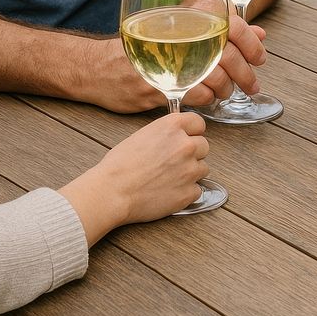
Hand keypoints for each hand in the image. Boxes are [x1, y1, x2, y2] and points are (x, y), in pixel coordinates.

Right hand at [59, 112, 209, 243]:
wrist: (112, 191)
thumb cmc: (120, 165)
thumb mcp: (143, 135)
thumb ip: (166, 133)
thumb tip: (178, 136)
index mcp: (173, 127)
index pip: (199, 123)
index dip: (192, 132)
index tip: (188, 138)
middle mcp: (185, 145)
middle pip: (203, 145)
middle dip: (192, 153)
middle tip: (174, 162)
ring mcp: (190, 169)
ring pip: (203, 168)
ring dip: (191, 172)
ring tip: (169, 177)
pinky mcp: (189, 192)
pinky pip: (197, 189)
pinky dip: (186, 191)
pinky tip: (169, 191)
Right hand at [73, 16, 265, 111]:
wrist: (96, 68)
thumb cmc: (141, 49)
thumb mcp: (179, 32)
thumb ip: (221, 30)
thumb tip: (260, 31)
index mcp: (184, 18)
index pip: (232, 24)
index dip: (252, 43)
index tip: (260, 58)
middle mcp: (176, 37)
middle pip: (227, 55)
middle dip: (244, 74)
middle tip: (251, 85)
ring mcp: (166, 63)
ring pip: (215, 79)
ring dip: (225, 90)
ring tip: (223, 92)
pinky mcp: (156, 88)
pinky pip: (195, 97)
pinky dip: (206, 101)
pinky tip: (203, 99)